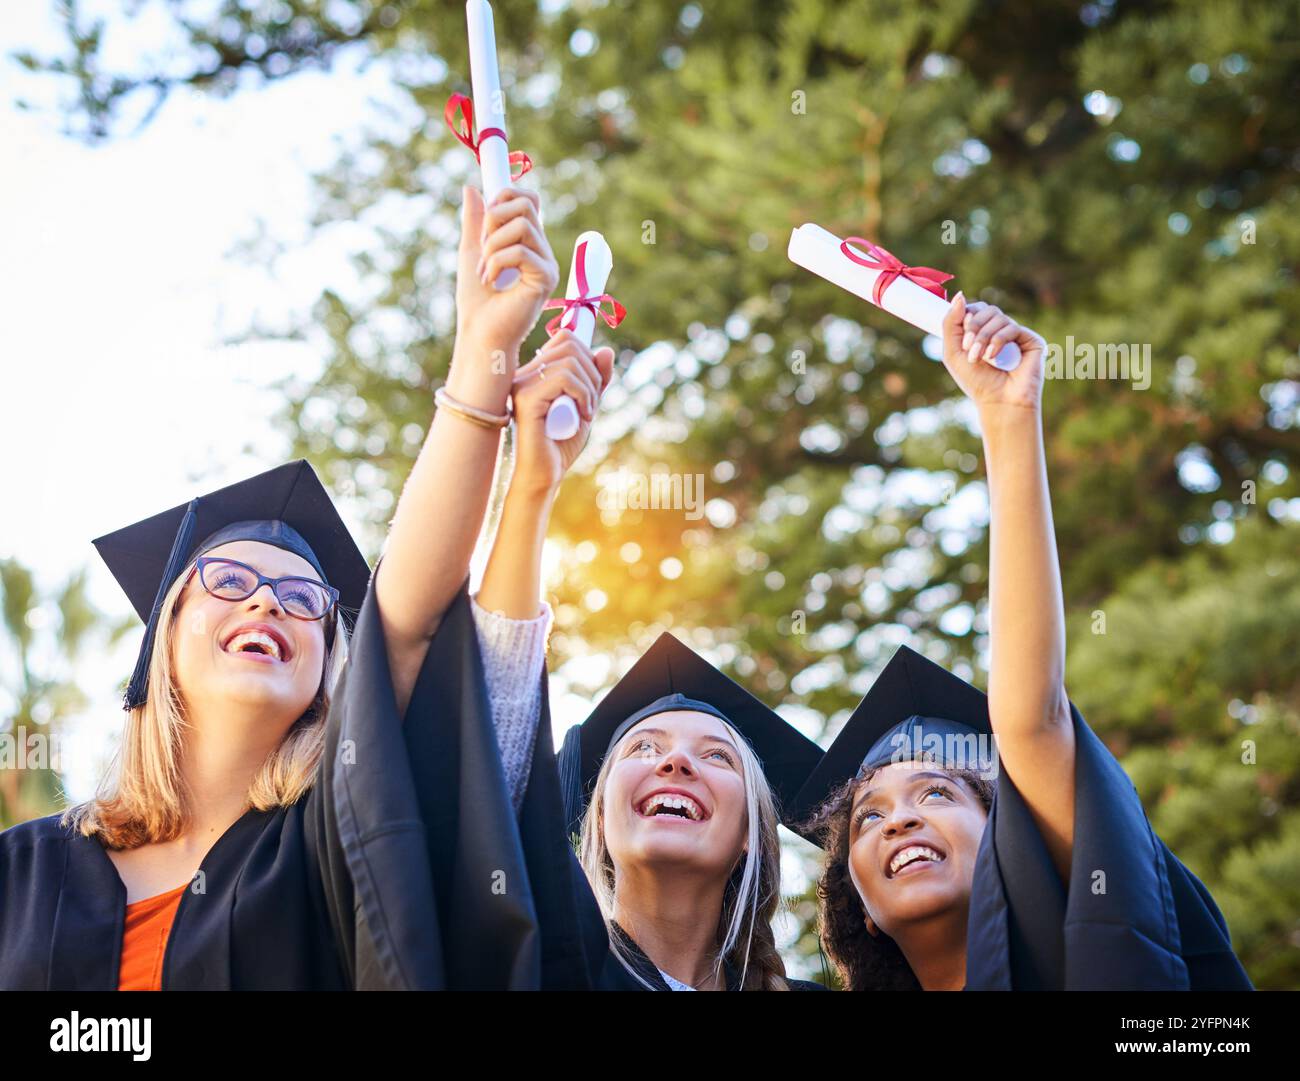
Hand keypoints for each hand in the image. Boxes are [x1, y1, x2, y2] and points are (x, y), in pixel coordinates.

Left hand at [454, 185, 559, 363]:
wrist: (479, 332)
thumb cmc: (476, 301)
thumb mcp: (472, 250)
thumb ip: (475, 220)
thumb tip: (471, 187)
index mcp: (529, 243)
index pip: (528, 199)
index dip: (504, 198)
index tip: (485, 224)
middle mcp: (543, 251)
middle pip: (526, 203)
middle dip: (494, 219)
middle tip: (483, 249)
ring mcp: (547, 265)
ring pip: (522, 224)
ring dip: (493, 245)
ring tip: (485, 269)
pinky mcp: (546, 279)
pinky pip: (520, 251)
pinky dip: (497, 262)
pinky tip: (490, 280)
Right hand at [509, 329, 615, 494]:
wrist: (545, 476)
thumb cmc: (561, 444)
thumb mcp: (587, 405)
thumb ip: (595, 380)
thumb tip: (605, 350)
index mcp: (534, 373)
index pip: (564, 338)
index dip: (588, 357)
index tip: (592, 388)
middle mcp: (523, 374)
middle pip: (569, 343)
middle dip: (593, 372)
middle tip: (593, 403)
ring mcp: (521, 385)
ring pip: (569, 360)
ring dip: (590, 387)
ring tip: (587, 412)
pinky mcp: (525, 398)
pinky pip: (564, 378)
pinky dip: (583, 395)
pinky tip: (583, 416)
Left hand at [940, 293, 1046, 413]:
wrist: (998, 402)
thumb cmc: (976, 382)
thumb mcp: (953, 352)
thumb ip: (951, 323)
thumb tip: (959, 295)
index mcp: (984, 332)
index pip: (976, 309)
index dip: (966, 316)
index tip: (962, 339)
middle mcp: (1002, 331)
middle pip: (987, 309)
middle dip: (973, 326)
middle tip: (968, 348)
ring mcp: (1018, 335)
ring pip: (998, 316)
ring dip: (983, 336)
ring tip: (979, 357)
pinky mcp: (1032, 341)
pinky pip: (1012, 327)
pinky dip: (998, 341)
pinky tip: (993, 357)